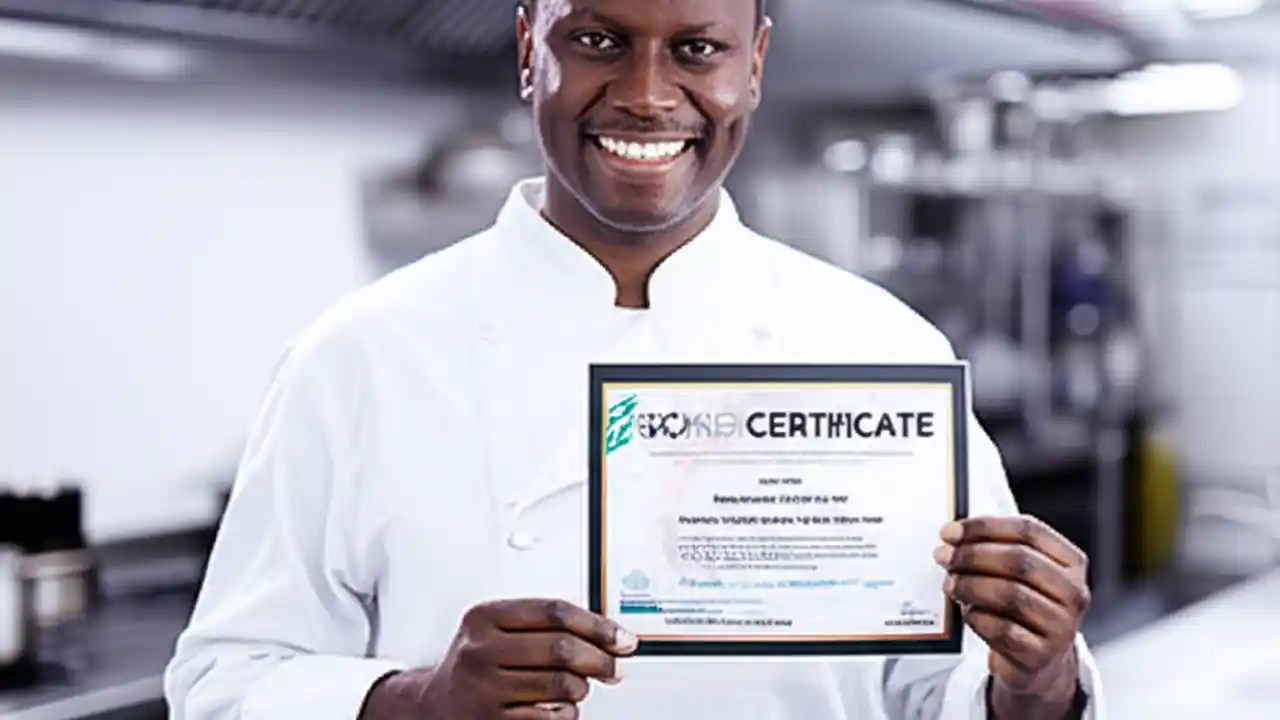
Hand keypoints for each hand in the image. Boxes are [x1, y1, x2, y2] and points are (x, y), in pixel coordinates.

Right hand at [360, 598, 635, 719]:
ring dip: (581, 689)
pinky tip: (558, 708)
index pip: (555, 612)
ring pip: (562, 685)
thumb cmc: (475, 665)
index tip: (620, 637)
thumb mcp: (495, 631)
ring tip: (576, 687)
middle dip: (600, 659)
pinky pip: (552, 718)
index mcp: (484, 618)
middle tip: (613, 667)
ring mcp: (485, 689)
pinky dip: (566, 714)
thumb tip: (605, 634)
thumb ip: (541, 625)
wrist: (432, 706)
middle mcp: (480, 651)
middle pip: (562, 648)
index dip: (597, 624)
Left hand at [935, 515, 1090, 703]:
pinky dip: (978, 617)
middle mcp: (1073, 592)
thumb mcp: (1018, 574)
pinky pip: (1003, 629)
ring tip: (950, 584)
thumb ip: (992, 548)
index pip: (1028, 530)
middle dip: (972, 555)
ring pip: (1011, 595)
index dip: (984, 527)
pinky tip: (968, 613)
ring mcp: (1061, 626)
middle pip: (1020, 560)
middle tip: (944, 557)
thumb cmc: (1023, 607)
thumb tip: (953, 535)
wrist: (1037, 659)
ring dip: (970, 585)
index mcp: (1071, 562)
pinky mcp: (1041, 654)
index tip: (950, 531)